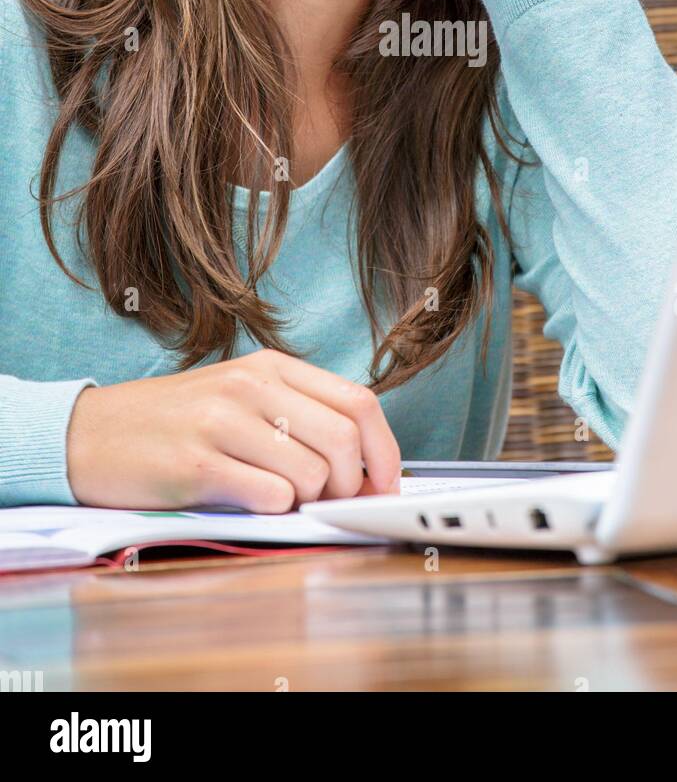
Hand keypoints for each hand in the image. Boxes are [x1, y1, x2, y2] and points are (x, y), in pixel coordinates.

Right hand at [66, 349, 401, 512]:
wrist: (89, 434)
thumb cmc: (174, 422)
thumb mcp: (239, 398)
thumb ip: (298, 418)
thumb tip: (362, 469)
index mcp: (271, 366)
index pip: (359, 402)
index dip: (385, 450)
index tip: (385, 483)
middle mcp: (251, 385)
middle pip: (344, 440)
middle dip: (349, 485)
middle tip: (329, 502)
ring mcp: (223, 421)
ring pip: (311, 474)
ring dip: (307, 501)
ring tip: (276, 497)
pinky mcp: (197, 463)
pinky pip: (270, 496)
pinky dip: (273, 510)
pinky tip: (248, 501)